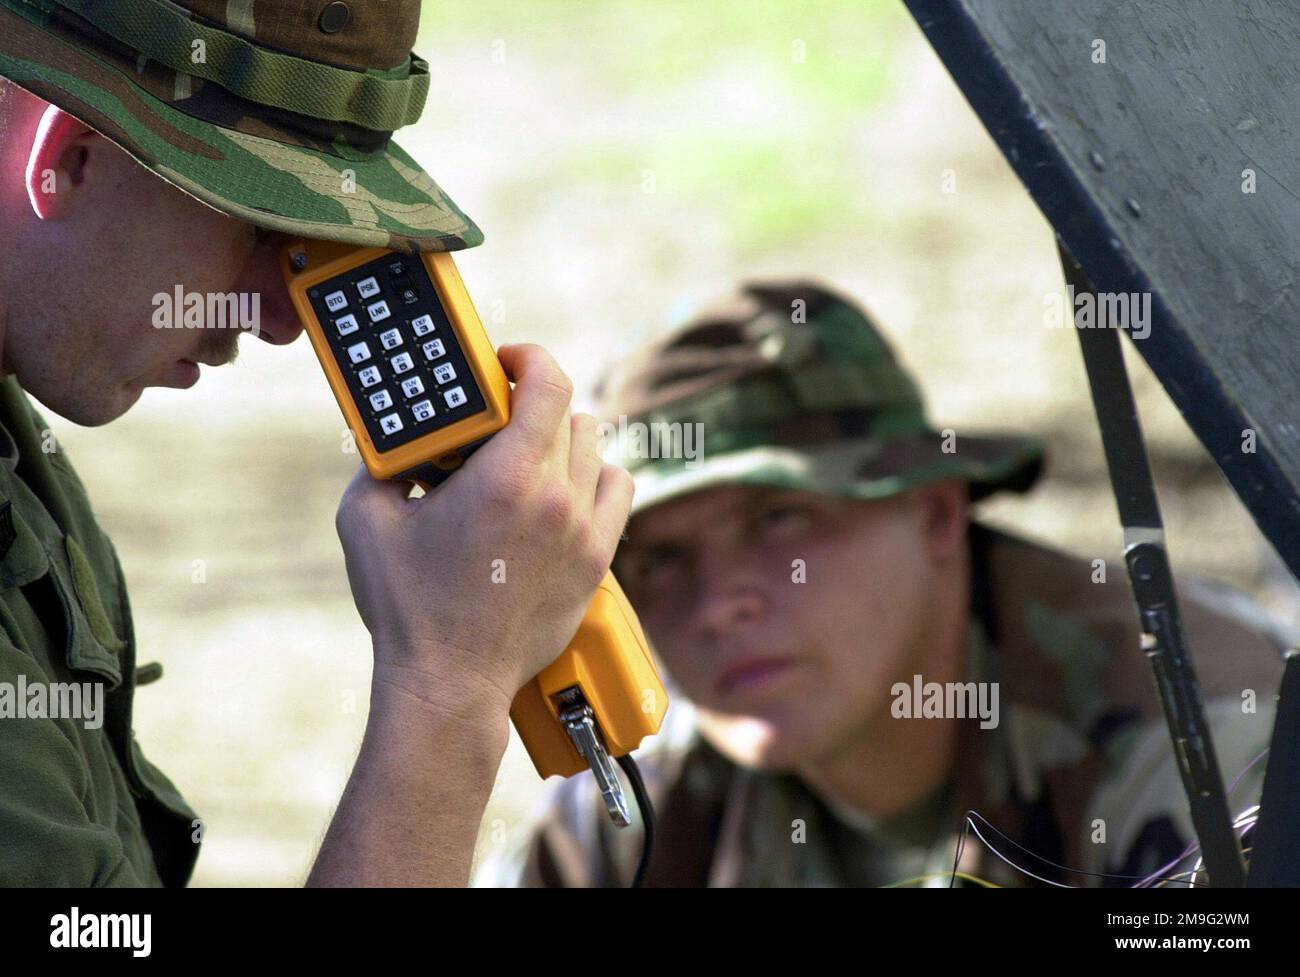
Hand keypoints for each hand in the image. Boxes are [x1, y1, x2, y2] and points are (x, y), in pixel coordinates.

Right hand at [334, 343, 633, 709]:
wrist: (450, 681)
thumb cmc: (409, 607)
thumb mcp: (367, 520)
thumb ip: (380, 465)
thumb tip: (393, 441)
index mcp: (506, 478)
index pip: (549, 383)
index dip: (529, 357)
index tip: (505, 362)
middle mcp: (557, 498)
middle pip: (570, 412)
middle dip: (532, 403)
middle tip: (497, 418)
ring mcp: (583, 531)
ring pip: (596, 447)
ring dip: (563, 438)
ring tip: (528, 455)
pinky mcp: (597, 561)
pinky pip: (618, 489)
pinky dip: (595, 477)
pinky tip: (564, 489)